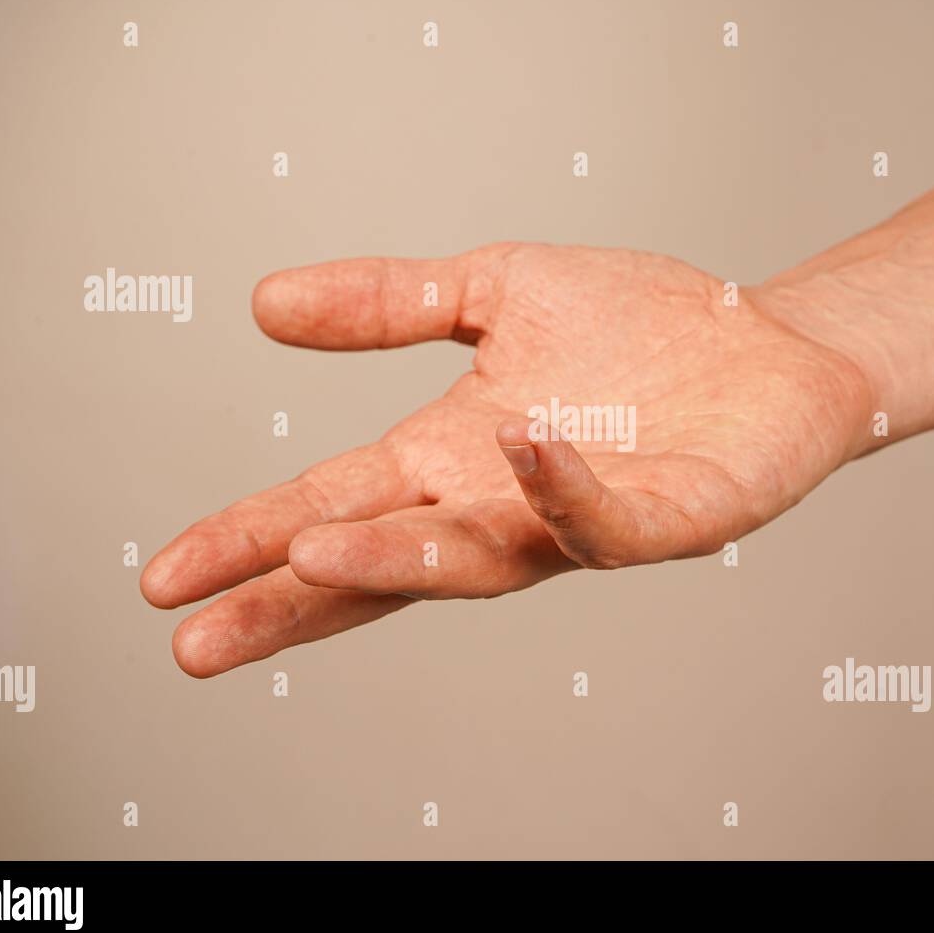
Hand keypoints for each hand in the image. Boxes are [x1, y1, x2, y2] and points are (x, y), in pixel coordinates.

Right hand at [141, 243, 871, 676]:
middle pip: (383, 565)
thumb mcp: (493, 288)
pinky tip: (522, 443)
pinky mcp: (674, 520)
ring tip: (311, 556)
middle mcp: (504, 507)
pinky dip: (565, 490)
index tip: (166, 577)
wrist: (767, 343)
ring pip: (482, 561)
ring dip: (401, 559)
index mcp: (452, 460)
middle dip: (290, 602)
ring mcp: (584, 522)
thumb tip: (262, 303)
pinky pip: (612, 522)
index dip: (250, 542)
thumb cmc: (640, 329)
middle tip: (197, 643)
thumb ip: (389, 299)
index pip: (332, 507)